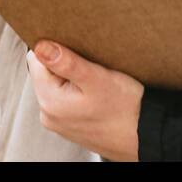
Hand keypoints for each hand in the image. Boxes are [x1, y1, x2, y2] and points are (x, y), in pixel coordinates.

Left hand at [26, 40, 141, 161]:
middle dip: (64, 63)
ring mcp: (58, 121)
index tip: (77, 51)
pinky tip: (95, 91)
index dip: (55, 48)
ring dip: (71, 76)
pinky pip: (65, 97)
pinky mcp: (69, 123)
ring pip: (56, 83)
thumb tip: (41, 46)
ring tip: (94, 79)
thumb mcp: (97, 79)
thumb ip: (66, 62)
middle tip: (90, 66)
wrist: (145, 135)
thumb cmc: (126, 109)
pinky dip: (77, 89)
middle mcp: (48, 114)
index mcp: (50, 101)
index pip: (36, 59)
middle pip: (45, 72)